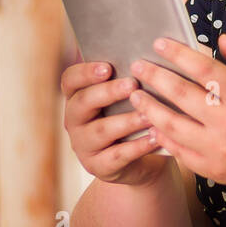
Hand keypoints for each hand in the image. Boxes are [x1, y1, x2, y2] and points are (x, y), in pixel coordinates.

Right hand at [60, 60, 171, 186]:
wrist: (138, 160)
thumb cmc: (131, 117)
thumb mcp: (125, 98)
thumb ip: (127, 79)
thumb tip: (146, 60)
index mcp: (77, 97)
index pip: (70, 80)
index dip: (85, 72)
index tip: (108, 67)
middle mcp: (74, 121)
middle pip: (82, 103)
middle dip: (107, 92)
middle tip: (132, 84)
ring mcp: (84, 145)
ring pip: (101, 131)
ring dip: (126, 120)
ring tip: (148, 114)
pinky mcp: (99, 167)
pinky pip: (117, 155)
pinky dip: (137, 146)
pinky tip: (155, 137)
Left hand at [128, 34, 225, 197]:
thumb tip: (220, 39)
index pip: (204, 69)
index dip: (178, 54)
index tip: (159, 43)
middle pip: (181, 96)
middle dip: (155, 78)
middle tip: (138, 66)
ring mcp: (218, 151)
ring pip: (171, 126)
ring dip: (149, 108)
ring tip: (135, 95)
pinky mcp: (212, 170)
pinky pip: (178, 151)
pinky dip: (162, 136)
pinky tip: (151, 124)